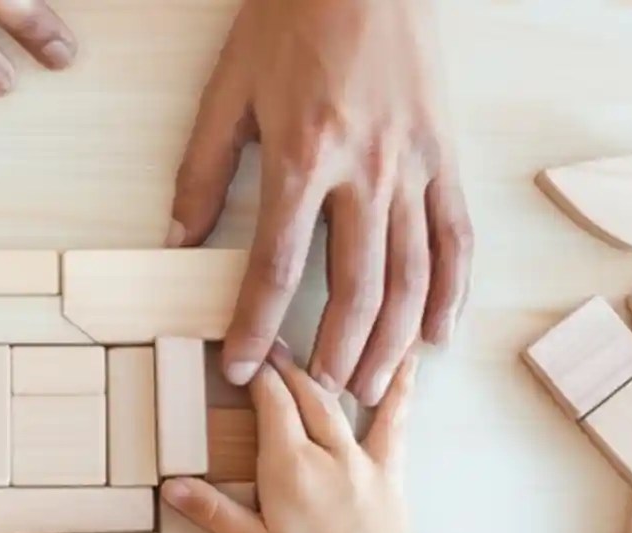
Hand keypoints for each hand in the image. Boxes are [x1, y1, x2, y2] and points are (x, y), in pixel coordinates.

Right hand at [162, 351, 507, 532]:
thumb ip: (213, 511)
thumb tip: (171, 486)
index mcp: (289, 466)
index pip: (270, 402)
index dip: (256, 372)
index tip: (243, 350)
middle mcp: (326, 452)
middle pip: (302, 393)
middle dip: (283, 364)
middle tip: (269, 342)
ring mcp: (361, 458)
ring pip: (337, 400)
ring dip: (321, 369)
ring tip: (310, 343)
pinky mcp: (388, 471)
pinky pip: (394, 420)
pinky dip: (400, 385)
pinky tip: (407, 357)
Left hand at [169, 0, 472, 406]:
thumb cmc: (290, 24)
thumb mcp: (228, 93)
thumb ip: (201, 172)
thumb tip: (177, 239)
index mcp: (301, 158)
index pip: (275, 268)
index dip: (254, 326)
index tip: (240, 368)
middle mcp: (365, 172)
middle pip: (354, 288)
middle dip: (333, 353)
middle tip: (318, 396)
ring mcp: (414, 167)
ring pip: (410, 276)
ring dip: (390, 341)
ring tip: (370, 386)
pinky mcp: (444, 157)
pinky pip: (455, 237)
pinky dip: (451, 291)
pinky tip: (438, 333)